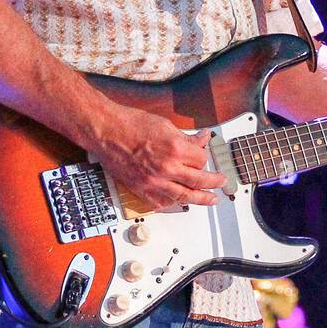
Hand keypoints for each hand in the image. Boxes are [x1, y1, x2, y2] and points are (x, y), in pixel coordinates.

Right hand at [92, 105, 226, 211]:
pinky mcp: (141, 189)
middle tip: (221, 183)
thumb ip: (186, 136)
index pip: (201, 159)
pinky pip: (162, 203)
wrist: (105, 131)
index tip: (203, 155)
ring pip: (184, 196)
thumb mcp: (165, 125)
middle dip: (214, 182)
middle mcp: (167, 168)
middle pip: (199, 181)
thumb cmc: (130, 123)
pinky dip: (173, 203)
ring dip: (200, 199)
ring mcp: (154, 181)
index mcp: (175, 148)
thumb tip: (201, 138)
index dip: (204, 157)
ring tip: (210, 200)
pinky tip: (179, 201)